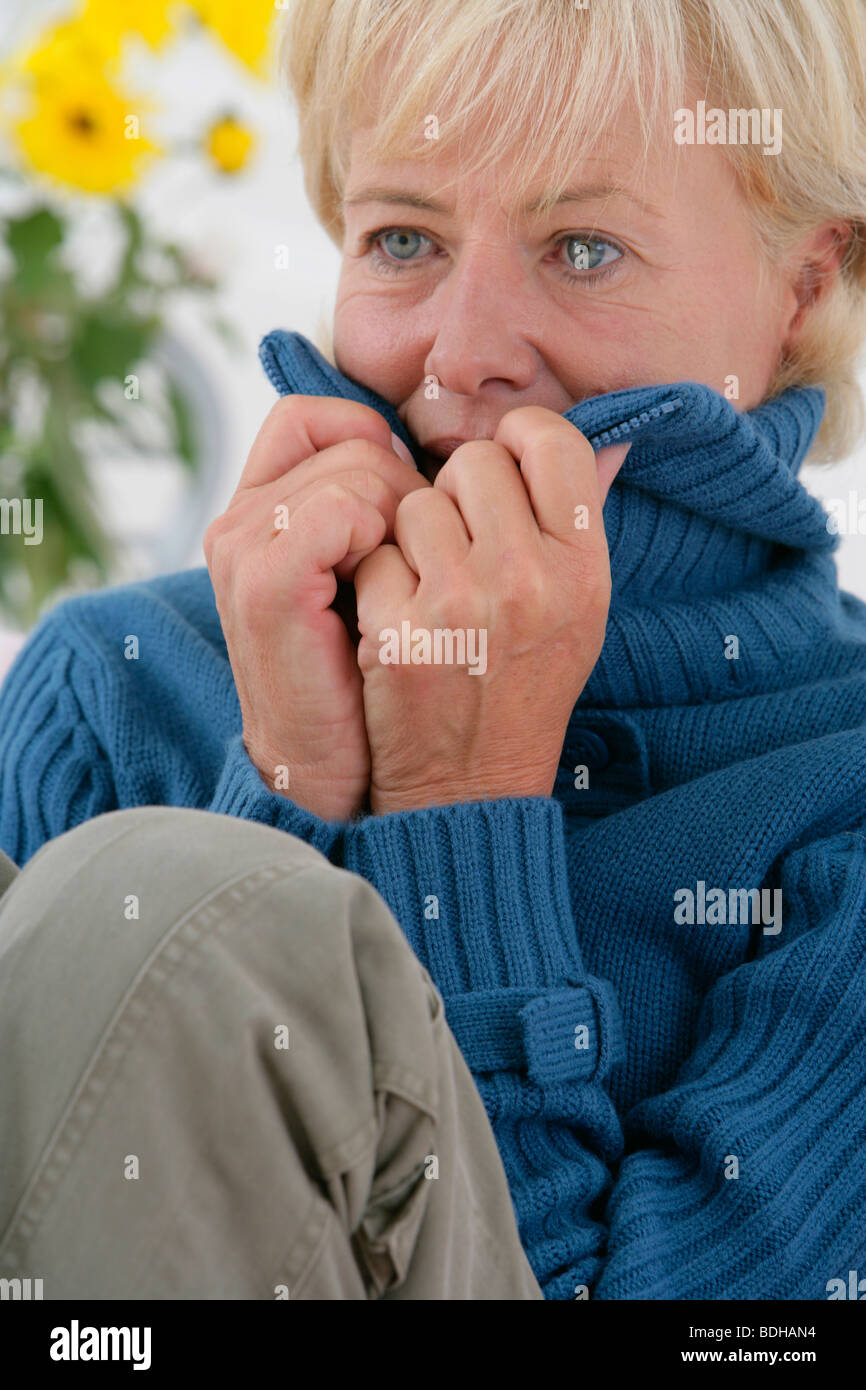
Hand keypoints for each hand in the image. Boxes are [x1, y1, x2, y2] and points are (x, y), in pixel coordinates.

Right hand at [203, 395, 429, 819]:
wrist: (333, 773)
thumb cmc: (368, 680)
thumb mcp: (370, 580)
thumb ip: (379, 509)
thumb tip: (459, 450)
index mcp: (260, 512)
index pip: (313, 416)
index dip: (376, 443)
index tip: (412, 507)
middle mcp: (240, 520)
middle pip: (351, 439)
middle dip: (408, 492)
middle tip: (422, 568)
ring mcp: (244, 547)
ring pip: (358, 468)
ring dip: (409, 523)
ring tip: (407, 593)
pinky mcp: (265, 582)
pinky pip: (346, 509)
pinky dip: (385, 542)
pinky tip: (394, 597)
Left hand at [352, 407, 629, 813]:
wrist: (472, 784)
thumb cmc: (525, 688)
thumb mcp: (582, 609)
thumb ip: (581, 523)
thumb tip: (609, 437)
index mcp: (583, 568)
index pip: (554, 442)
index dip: (518, 441)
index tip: (502, 467)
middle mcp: (530, 581)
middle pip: (474, 463)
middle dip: (458, 494)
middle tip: (461, 546)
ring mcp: (462, 606)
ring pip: (415, 504)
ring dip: (413, 539)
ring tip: (432, 591)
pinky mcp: (402, 632)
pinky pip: (375, 555)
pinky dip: (377, 584)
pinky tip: (399, 622)